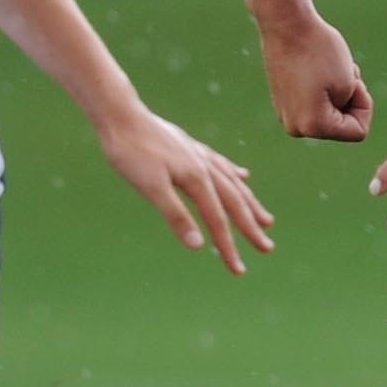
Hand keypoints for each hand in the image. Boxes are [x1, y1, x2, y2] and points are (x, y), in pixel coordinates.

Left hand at [97, 106, 275, 275]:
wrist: (120, 115)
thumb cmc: (131, 152)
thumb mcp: (151, 187)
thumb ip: (176, 215)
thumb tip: (198, 245)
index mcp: (197, 179)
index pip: (217, 221)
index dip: (229, 247)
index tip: (238, 270)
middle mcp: (204, 167)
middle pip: (234, 202)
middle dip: (250, 228)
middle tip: (267, 249)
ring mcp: (199, 155)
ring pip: (232, 184)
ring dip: (250, 203)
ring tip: (266, 220)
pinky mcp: (190, 147)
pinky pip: (221, 164)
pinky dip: (234, 174)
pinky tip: (243, 176)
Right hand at [255, 9, 374, 140]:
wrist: (286, 23)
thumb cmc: (320, 49)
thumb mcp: (350, 82)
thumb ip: (349, 109)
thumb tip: (334, 114)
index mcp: (313, 127)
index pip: (358, 131)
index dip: (363, 103)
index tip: (352, 80)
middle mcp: (295, 128)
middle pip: (341, 124)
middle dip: (348, 99)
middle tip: (336, 71)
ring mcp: (285, 115)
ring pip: (328, 113)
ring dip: (336, 93)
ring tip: (324, 68)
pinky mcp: (282, 102)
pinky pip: (313, 104)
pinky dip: (321, 89)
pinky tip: (313, 68)